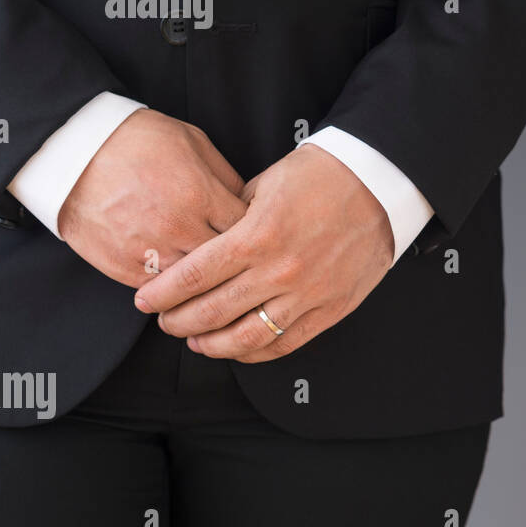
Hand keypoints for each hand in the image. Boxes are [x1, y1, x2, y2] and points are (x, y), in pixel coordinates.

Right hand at [57, 109, 247, 286]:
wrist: (73, 152)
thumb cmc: (137, 141)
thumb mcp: (193, 142)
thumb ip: (225, 176)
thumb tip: (249, 202)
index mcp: (201, 195)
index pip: (247, 229)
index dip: (255, 231)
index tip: (255, 231)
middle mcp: (179, 227)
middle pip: (226, 262)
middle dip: (235, 260)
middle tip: (240, 259)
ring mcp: (150, 251)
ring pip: (195, 283)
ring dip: (204, 279)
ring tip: (214, 276)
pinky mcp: (124, 267)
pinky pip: (161, 290)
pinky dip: (173, 287)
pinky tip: (180, 279)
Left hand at [133, 143, 394, 361]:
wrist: (379, 183)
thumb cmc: (324, 175)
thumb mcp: (265, 184)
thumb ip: (232, 218)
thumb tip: (205, 243)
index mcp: (257, 236)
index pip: (192, 276)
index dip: (161, 294)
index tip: (146, 300)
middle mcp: (280, 271)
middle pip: (212, 312)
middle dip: (178, 321)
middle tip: (164, 320)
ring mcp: (307, 294)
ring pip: (246, 338)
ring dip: (212, 344)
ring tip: (196, 341)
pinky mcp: (331, 308)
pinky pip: (285, 344)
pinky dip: (255, 352)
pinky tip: (238, 348)